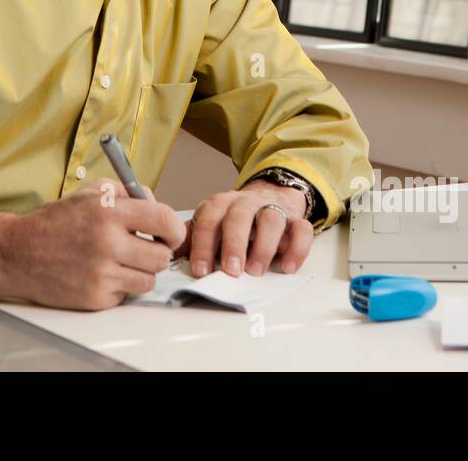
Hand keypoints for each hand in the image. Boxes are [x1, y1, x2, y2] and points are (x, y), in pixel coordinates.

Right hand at [0, 178, 186, 310]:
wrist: (19, 252)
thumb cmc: (56, 221)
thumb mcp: (91, 193)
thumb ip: (127, 192)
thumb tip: (157, 203)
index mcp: (109, 212)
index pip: (164, 220)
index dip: (174, 229)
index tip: (170, 233)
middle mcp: (107, 243)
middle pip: (162, 256)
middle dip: (156, 252)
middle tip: (143, 248)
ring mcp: (101, 273)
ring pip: (148, 280)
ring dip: (140, 272)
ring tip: (120, 261)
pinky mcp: (95, 298)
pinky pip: (126, 295)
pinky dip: (119, 287)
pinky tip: (100, 274)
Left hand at [177, 179, 312, 277]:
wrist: (268, 196)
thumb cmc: (233, 220)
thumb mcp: (209, 225)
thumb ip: (191, 239)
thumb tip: (165, 256)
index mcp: (220, 204)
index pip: (208, 219)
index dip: (203, 245)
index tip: (201, 270)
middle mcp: (245, 203)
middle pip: (240, 216)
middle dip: (234, 244)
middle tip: (231, 270)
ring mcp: (272, 209)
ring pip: (271, 219)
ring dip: (264, 246)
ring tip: (256, 271)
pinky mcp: (295, 219)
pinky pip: (302, 229)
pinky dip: (297, 248)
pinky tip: (287, 267)